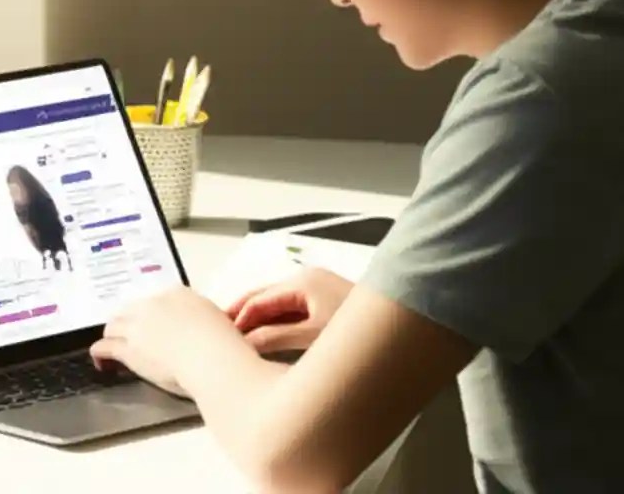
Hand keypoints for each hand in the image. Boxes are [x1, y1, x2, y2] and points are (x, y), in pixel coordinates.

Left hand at [90, 286, 251, 397]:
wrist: (212, 359)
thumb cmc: (222, 345)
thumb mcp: (216, 321)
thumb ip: (201, 320)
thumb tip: (199, 329)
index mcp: (178, 294)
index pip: (154, 301)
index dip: (150, 315)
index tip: (153, 325)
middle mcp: (153, 304)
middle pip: (129, 310)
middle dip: (127, 323)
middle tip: (129, 336)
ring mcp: (137, 325)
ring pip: (113, 326)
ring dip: (113, 336)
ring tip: (113, 347)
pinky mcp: (127, 348)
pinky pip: (104, 347)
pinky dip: (101, 353)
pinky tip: (102, 361)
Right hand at [225, 267, 354, 352]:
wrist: (404, 323)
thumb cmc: (361, 329)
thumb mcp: (313, 337)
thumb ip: (275, 338)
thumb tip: (244, 343)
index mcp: (302, 282)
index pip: (257, 300)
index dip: (237, 319)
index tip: (221, 337)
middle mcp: (307, 280)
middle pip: (264, 298)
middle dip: (242, 315)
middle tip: (218, 334)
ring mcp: (318, 291)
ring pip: (277, 306)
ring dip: (259, 321)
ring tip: (239, 340)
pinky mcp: (327, 303)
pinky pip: (292, 311)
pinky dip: (276, 323)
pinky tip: (269, 339)